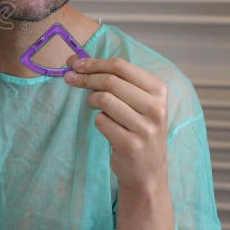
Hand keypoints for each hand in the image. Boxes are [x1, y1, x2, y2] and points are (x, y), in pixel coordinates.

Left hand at [65, 56, 168, 189]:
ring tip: (94, 106)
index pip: (121, 66)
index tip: (75, 64)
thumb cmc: (137, 128)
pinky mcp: (130, 144)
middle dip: (85, 78)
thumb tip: (74, 59)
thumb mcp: (136, 101)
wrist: (148, 170)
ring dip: (91, 100)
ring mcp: (145, 128)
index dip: (94, 63)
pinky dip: (98, 120)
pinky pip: (101, 121)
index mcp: (159, 90)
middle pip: (110, 81)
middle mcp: (155, 108)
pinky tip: (106, 126)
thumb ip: (111, 78)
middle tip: (70, 79)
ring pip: (104, 99)